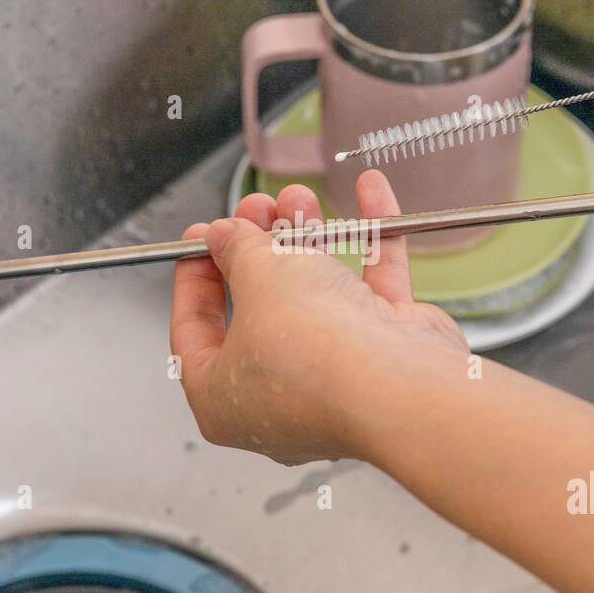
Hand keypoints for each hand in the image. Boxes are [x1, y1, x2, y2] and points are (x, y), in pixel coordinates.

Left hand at [169, 170, 468, 465]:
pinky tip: (370, 193)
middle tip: (259, 208)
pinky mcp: (386, 357)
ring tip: (300, 196)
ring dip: (309, 238)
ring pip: (317, 298)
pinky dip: (371, 242)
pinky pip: (373, 291)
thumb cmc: (312, 349)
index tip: (200, 237)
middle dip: (260, 247)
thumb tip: (225, 236)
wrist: (399, 383)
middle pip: (259, 308)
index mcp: (222, 399)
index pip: (194, 332)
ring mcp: (337, 379)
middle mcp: (278, 397)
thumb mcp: (255, 276)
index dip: (194, 276)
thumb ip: (237, 248)